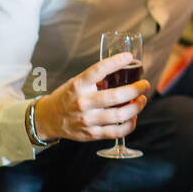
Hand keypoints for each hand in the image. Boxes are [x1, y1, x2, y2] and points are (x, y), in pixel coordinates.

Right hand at [32, 52, 149, 142]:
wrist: (47, 119)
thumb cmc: (67, 97)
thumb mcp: (76, 82)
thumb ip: (96, 78)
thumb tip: (124, 67)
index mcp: (78, 85)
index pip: (98, 70)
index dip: (115, 62)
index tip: (129, 57)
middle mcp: (82, 102)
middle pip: (115, 97)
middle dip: (136, 89)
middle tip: (144, 85)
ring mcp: (87, 120)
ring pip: (119, 115)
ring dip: (136, 107)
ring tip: (142, 100)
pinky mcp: (91, 134)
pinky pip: (116, 131)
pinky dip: (130, 124)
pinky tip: (133, 117)